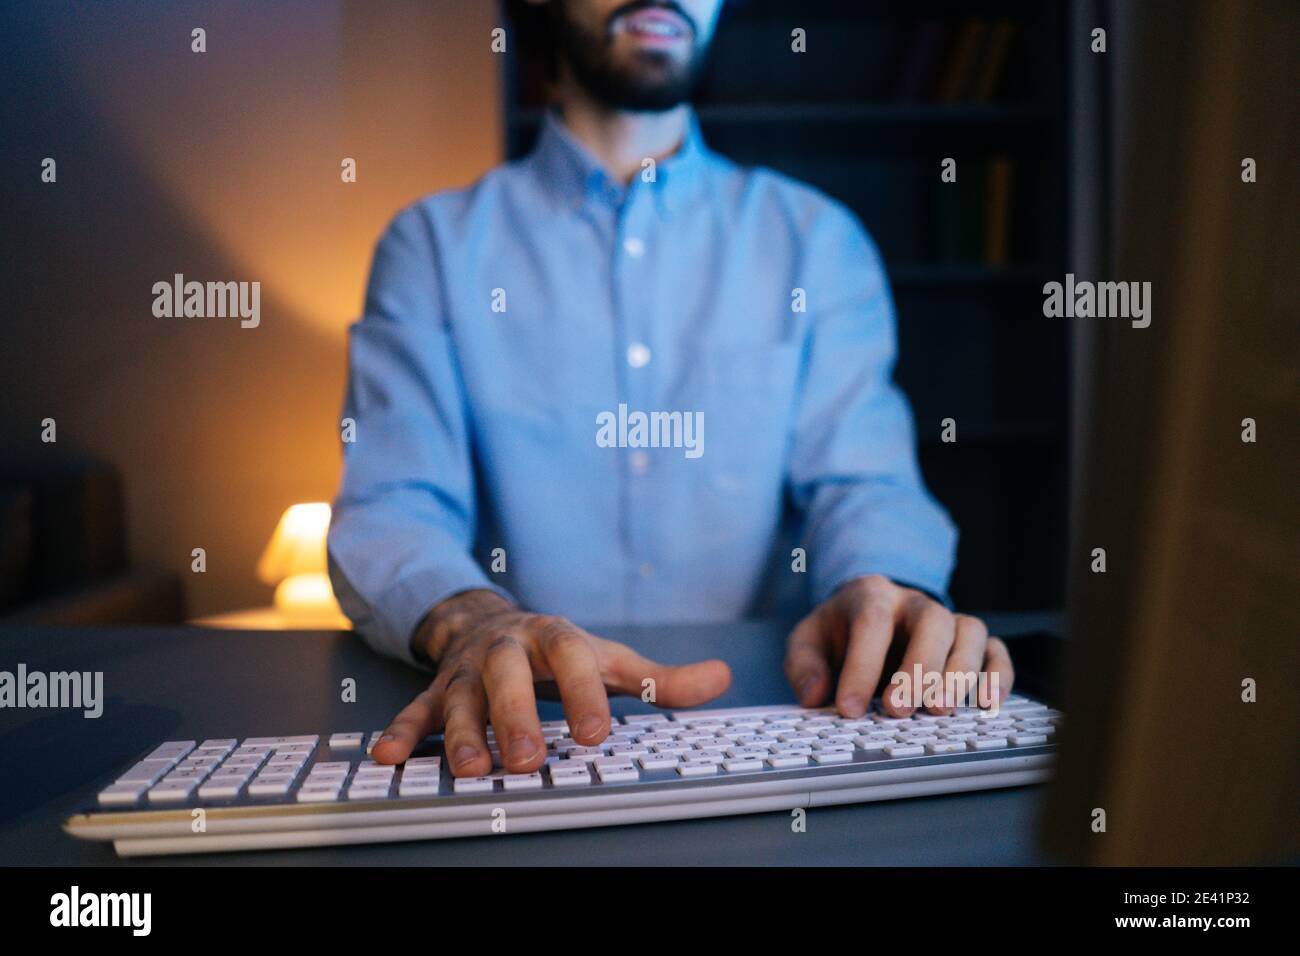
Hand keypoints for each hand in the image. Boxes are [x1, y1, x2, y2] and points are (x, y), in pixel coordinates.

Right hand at [371, 590, 731, 775]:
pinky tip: (390, 756)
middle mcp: (506, 650)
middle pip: (508, 675)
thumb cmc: (558, 651)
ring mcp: (467, 670)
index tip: (597, 734)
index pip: (572, 658)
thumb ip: (659, 677)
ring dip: (462, 731)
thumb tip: (721, 678)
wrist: (488, 622)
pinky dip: (403, 732)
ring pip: (459, 697)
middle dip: (516, 715)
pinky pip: (416, 709)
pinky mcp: (436, 689)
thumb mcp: (607, 658)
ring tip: (471, 769)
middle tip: (527, 760)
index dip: (584, 693)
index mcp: (554, 637)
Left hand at [784, 575, 1012, 717]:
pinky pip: (996, 650)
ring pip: (969, 632)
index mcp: (871, 596)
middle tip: (900, 710)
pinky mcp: (971, 641)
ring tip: (940, 711)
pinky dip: (997, 676)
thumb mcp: (808, 640)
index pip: (871, 623)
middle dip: (918, 668)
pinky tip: (987, 705)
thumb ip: (803, 665)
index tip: (849, 709)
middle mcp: (915, 603)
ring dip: (959, 673)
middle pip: (931, 622)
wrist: (868, 613)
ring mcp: (948, 619)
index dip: (862, 666)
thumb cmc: (839, 632)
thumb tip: (814, 694)